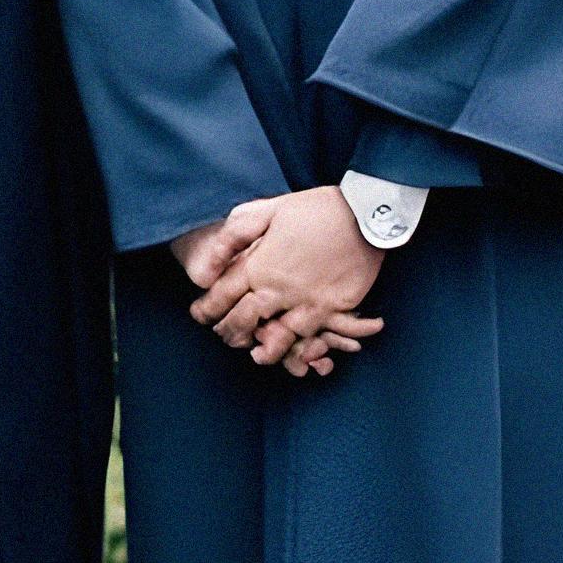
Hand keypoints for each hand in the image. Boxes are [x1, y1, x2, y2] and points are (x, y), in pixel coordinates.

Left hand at [190, 189, 385, 363]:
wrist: (364, 215)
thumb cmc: (314, 209)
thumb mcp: (267, 209)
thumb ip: (233, 236)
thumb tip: (208, 265)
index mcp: (258, 265)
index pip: (220, 296)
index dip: (205, 310)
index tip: (199, 315)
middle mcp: (277, 289)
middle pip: (242, 322)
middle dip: (227, 331)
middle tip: (222, 333)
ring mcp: (304, 303)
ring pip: (274, 338)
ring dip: (260, 348)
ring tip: (253, 352)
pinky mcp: (329, 310)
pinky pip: (308, 339)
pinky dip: (296, 349)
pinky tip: (291, 353)